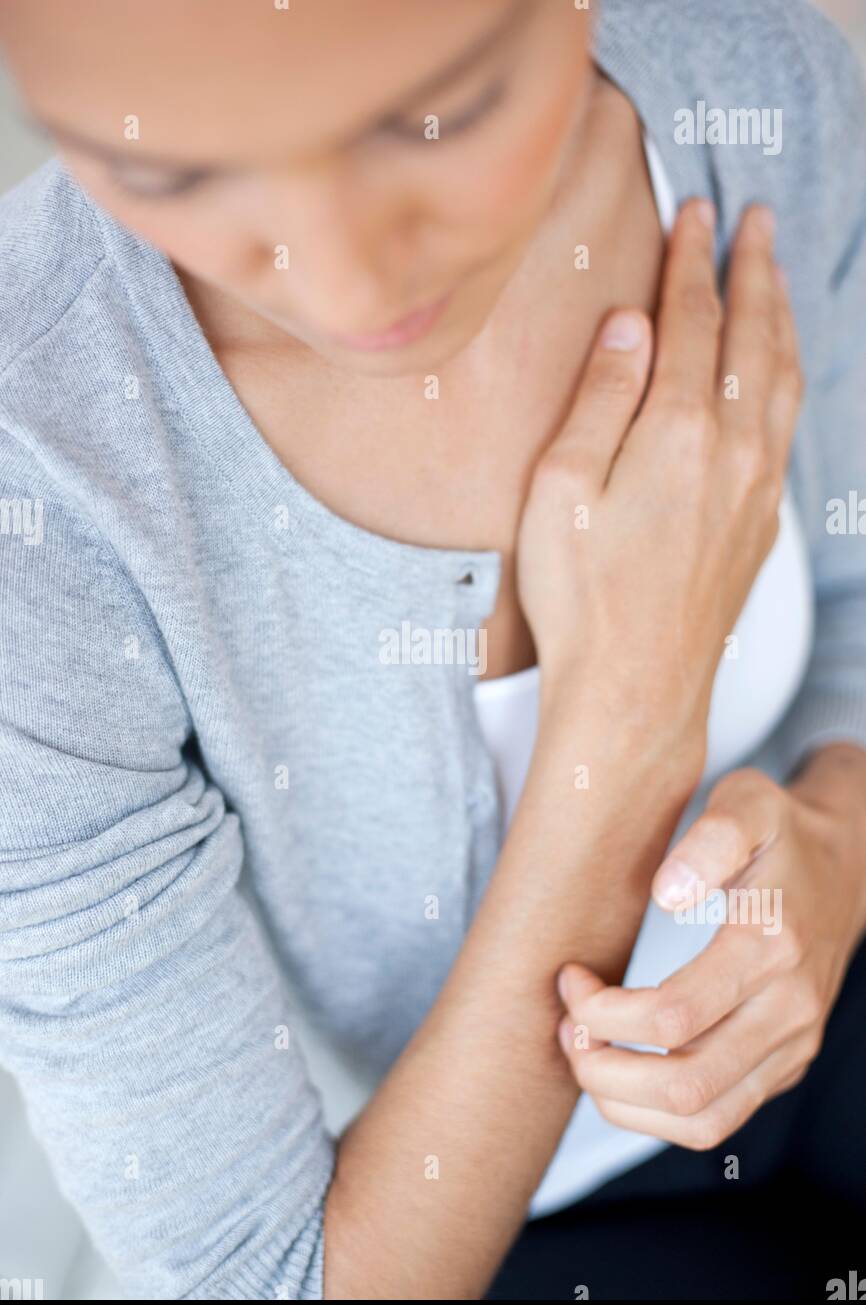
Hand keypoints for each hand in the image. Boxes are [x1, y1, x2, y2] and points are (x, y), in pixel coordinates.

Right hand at [517, 199, 802, 772]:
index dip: (692, 260)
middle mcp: (735, 452)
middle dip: (754, 269)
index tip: (693, 213)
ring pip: (785, 377)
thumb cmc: (584, 602)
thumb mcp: (560, 491)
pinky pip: (787, 425)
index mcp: (680, 433)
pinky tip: (776, 371)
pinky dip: (787, 374)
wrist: (636, 691)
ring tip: (774, 276)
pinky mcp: (760, 523)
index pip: (694, 320)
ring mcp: (757, 489)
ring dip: (781, 316)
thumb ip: (599, 400)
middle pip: (755, 335)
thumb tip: (628, 328)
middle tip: (752, 220)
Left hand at [556, 762, 865, 1149]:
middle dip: (603, 1068)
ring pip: (701, 1121)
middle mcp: (789, 1011)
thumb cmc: (780, 834)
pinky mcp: (784, 1067)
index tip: (569, 978)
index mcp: (773, 947)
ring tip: (583, 1054)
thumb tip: (667, 893)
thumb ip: (711, 838)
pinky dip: (654, 1113)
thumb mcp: (750, 803)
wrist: (845, 868)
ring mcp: (791, 1047)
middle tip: (566, 1025)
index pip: (672, 1017)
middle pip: (685, 1085)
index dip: (602, 1010)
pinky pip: (717, 1120)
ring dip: (624, 1102)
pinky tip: (619, 1068)